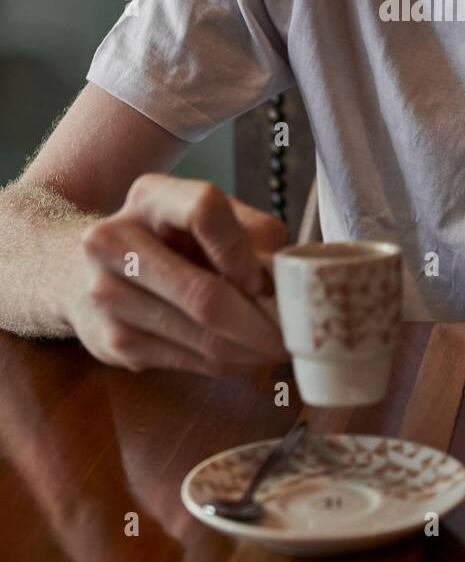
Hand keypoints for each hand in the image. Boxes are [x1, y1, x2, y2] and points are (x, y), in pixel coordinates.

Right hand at [70, 174, 288, 374]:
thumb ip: (252, 233)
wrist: (76, 269)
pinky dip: (226, 363)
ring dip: (249, 351)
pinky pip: (188, 361)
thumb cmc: (164, 239)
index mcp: (149, 197)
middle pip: (203, 294)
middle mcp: (115, 242)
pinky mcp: (111, 343)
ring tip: (275, 349)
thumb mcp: (204, 216)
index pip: (204, 210)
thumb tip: (290, 277)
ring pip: (200, 337)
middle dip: (259, 324)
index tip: (261, 279)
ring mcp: (107, 296)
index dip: (242, 250)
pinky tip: (243, 356)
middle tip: (291, 337)